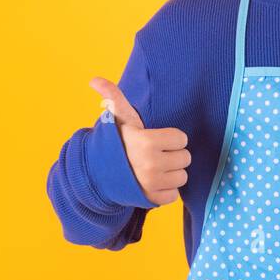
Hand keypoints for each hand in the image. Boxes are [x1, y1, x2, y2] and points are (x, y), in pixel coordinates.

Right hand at [89, 76, 188, 205]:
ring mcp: (151, 184)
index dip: (171, 138)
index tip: (157, 139)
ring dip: (171, 173)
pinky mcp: (151, 200)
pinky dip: (166, 190)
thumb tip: (94, 79)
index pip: (182, 139)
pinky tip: (154, 182)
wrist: (99, 174)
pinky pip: (174, 195)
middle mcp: (150, 164)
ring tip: (155, 168)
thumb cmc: (116, 143)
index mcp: (147, 141)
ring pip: (182, 177)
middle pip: (185, 158)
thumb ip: (112, 96)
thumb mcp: (118, 119)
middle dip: (173, 155)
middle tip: (156, 154)